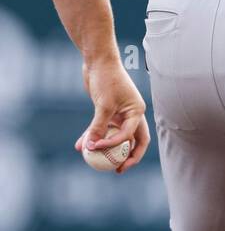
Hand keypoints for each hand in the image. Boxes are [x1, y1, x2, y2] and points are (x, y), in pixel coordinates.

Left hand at [77, 58, 149, 172]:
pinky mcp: (108, 112)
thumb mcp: (103, 104)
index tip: (98, 147)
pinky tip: (81, 145)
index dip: (115, 144)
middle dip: (127, 157)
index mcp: (138, 112)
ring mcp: (121, 114)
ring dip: (107, 149)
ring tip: (98, 163)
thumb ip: (98, 126)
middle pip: (134, 141)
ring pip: (116, 137)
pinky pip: (102, 128)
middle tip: (118, 170)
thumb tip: (91, 147)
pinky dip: (93, 136)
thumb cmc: (106, 79)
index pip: (129, 135)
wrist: (99, 61)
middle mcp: (133, 115)